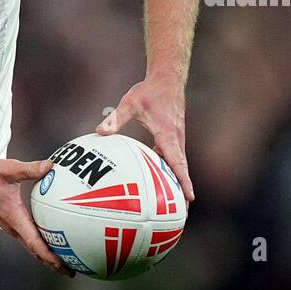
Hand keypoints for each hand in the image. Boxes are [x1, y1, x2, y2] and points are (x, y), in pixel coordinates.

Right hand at [0, 158, 73, 275]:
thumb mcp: (10, 169)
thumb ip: (31, 169)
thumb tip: (50, 165)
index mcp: (15, 218)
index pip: (34, 242)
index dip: (49, 256)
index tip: (62, 265)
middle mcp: (13, 227)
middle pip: (35, 251)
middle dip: (52, 263)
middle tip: (70, 270)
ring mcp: (11, 226)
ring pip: (31, 246)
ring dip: (46, 256)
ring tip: (64, 260)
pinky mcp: (11, 223)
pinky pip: (28, 238)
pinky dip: (40, 244)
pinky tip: (50, 239)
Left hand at [95, 77, 193, 201]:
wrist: (167, 77)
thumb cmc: (149, 90)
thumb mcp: (129, 103)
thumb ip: (116, 118)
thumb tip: (99, 131)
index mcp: (168, 134)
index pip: (177, 162)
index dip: (184, 181)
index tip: (190, 198)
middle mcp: (175, 139)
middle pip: (181, 169)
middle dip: (183, 189)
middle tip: (183, 212)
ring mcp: (175, 138)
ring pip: (177, 164)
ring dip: (178, 181)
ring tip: (175, 203)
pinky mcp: (171, 135)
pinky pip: (171, 157)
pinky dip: (169, 169)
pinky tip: (160, 179)